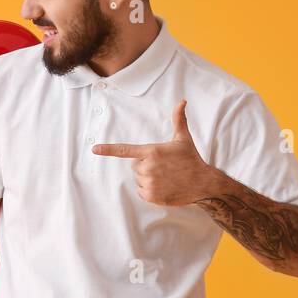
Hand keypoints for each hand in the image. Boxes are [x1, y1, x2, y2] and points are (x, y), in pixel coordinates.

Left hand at [92, 99, 213, 206]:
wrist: (202, 183)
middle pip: (135, 166)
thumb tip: (182, 101)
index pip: (125, 150)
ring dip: (148, 179)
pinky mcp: (151, 196)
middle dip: (145, 166)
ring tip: (165, 177)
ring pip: (138, 179)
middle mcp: (148, 167)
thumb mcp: (183, 138)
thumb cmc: (191, 159)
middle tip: (163, 167)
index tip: (94, 149)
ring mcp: (149, 182)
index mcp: (152, 151)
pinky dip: (149, 190)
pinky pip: (141, 192)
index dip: (108, 150)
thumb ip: (178, 120)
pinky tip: (164, 186)